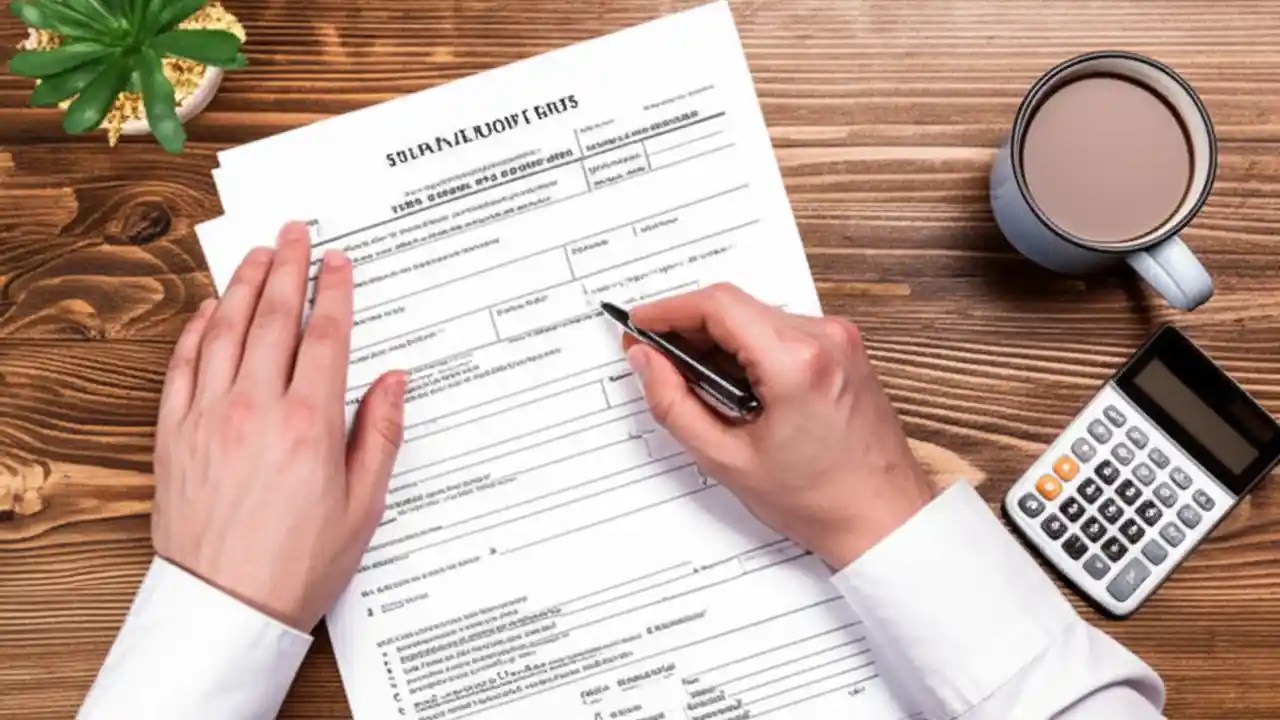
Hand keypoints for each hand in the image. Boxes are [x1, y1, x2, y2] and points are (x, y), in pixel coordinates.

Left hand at [152, 223, 406, 631]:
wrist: (228, 606)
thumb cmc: (300, 562)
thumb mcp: (363, 504)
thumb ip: (379, 434)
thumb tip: (392, 380)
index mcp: (309, 425)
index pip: (325, 337)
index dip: (334, 292)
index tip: (339, 261)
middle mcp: (255, 410)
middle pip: (274, 319)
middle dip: (288, 268)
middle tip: (296, 232)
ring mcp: (208, 418)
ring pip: (225, 331)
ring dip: (243, 286)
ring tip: (258, 255)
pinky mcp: (175, 435)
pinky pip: (183, 366)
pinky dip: (197, 330)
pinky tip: (209, 310)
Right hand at [623, 284, 935, 568]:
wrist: (884, 518)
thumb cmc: (819, 500)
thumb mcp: (727, 459)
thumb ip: (673, 404)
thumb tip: (645, 361)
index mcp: (797, 362)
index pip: (717, 305)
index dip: (667, 311)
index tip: (638, 325)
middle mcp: (824, 338)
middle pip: (735, 305)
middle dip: (688, 327)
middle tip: (655, 358)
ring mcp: (840, 339)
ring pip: (756, 316)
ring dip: (718, 339)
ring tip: (695, 382)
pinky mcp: (845, 348)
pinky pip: (781, 330)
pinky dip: (748, 347)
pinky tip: (733, 384)